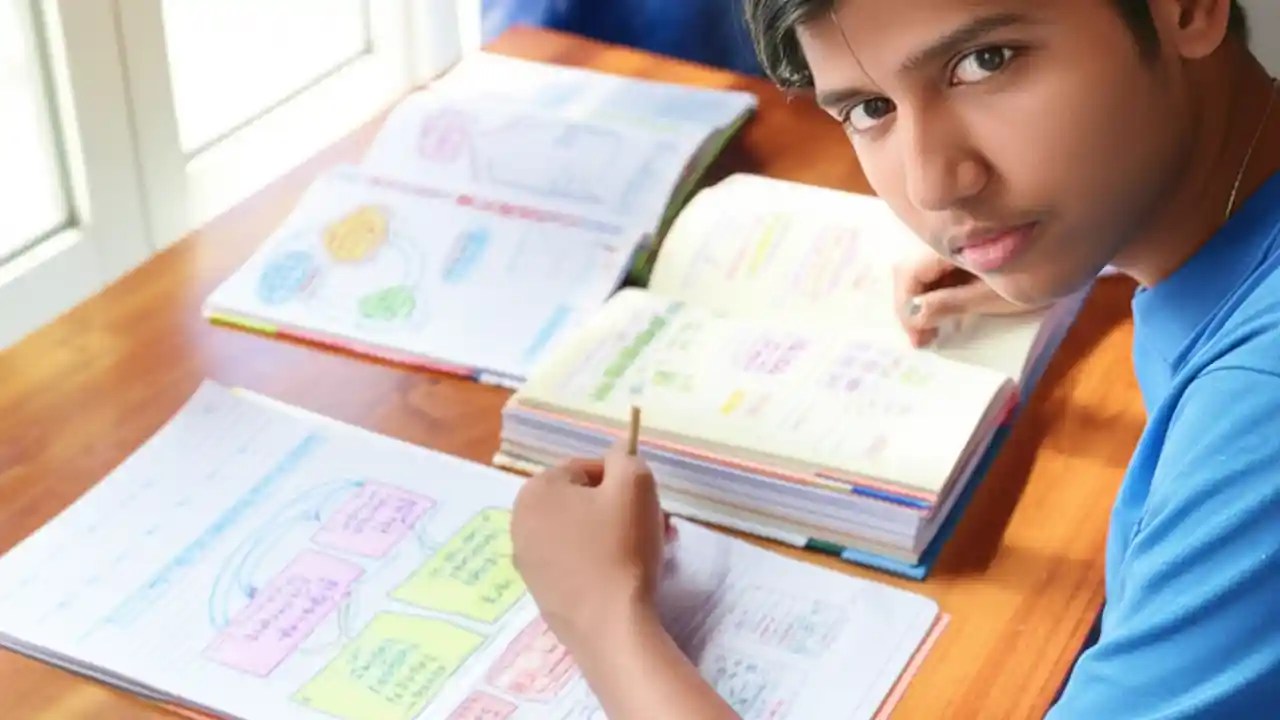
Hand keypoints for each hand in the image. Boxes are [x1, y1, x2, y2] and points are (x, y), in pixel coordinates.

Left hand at [511, 441, 666, 647]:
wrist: (610, 624)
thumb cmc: (621, 547)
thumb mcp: (635, 485)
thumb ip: (627, 459)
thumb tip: (618, 454)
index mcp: (536, 488)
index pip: (588, 468)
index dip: (624, 481)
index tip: (648, 503)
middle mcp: (520, 520)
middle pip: (582, 500)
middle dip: (620, 509)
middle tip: (655, 527)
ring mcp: (526, 559)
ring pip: (580, 531)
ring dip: (613, 534)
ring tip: (644, 553)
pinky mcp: (539, 590)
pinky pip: (573, 561)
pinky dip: (597, 561)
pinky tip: (622, 576)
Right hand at [893, 251, 1036, 346]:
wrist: (1069, 252)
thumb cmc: (1036, 275)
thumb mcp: (992, 296)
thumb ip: (951, 303)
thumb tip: (913, 316)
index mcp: (951, 245)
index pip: (909, 274)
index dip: (906, 308)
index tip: (917, 339)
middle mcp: (946, 241)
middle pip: (911, 272)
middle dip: (910, 308)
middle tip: (921, 340)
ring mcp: (955, 247)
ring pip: (922, 274)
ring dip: (921, 303)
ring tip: (930, 332)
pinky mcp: (965, 254)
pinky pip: (938, 273)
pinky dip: (935, 295)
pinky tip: (942, 314)